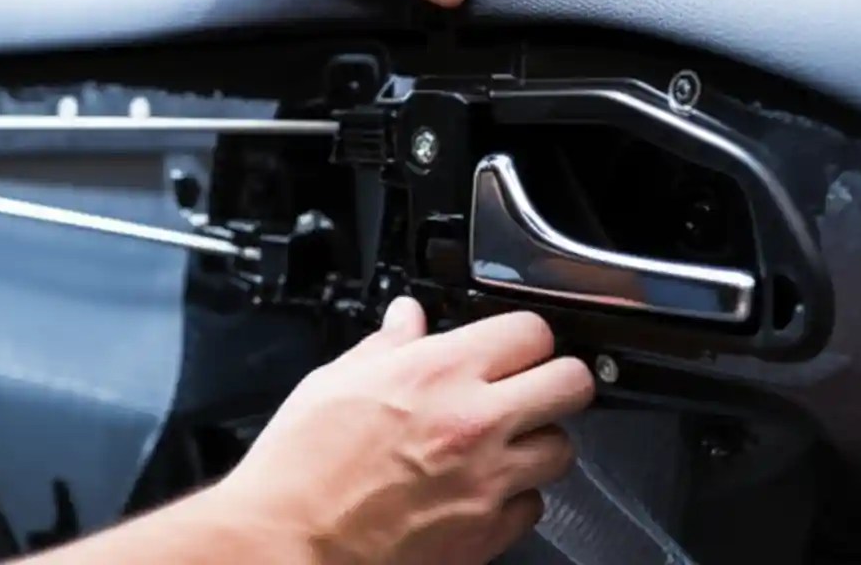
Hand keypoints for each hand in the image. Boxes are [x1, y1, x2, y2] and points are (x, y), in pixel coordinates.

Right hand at [207, 298, 595, 563]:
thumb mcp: (334, 382)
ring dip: (538, 443)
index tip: (511, 347)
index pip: (532, 331)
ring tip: (503, 445)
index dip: (523, 337)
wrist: (288, 543)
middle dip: (555, 382)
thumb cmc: (300, 468)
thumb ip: (386, 345)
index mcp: (438, 372)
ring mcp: (488, 480)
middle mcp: (476, 422)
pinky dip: (514, 499)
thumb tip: (407, 318)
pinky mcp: (487, 532)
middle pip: (572, 383)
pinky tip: (482, 490)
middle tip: (530, 389)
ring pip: (562, 448)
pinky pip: (533, 506)